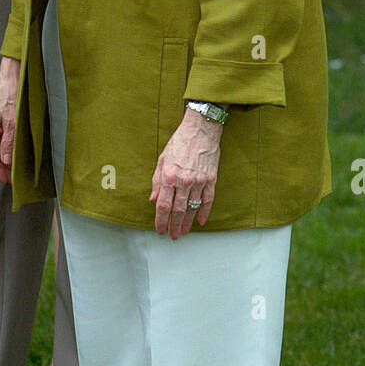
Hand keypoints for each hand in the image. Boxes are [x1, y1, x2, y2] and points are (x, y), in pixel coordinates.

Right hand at [0, 56, 20, 183]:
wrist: (12, 77)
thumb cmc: (11, 94)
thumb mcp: (12, 120)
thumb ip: (8, 142)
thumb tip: (6, 161)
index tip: (7, 179)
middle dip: (1, 167)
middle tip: (14, 177)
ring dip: (4, 160)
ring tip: (16, 169)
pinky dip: (5, 149)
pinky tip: (14, 155)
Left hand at [150, 107, 221, 238]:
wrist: (201, 129)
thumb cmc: (179, 142)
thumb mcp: (162, 159)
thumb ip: (157, 181)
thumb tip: (153, 199)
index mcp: (169, 176)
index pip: (163, 205)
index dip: (161, 220)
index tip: (160, 229)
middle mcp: (184, 181)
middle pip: (178, 210)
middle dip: (173, 225)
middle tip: (172, 236)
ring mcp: (199, 181)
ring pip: (192, 208)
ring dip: (187, 222)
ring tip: (183, 232)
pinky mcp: (211, 179)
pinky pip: (208, 200)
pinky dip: (204, 212)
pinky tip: (200, 221)